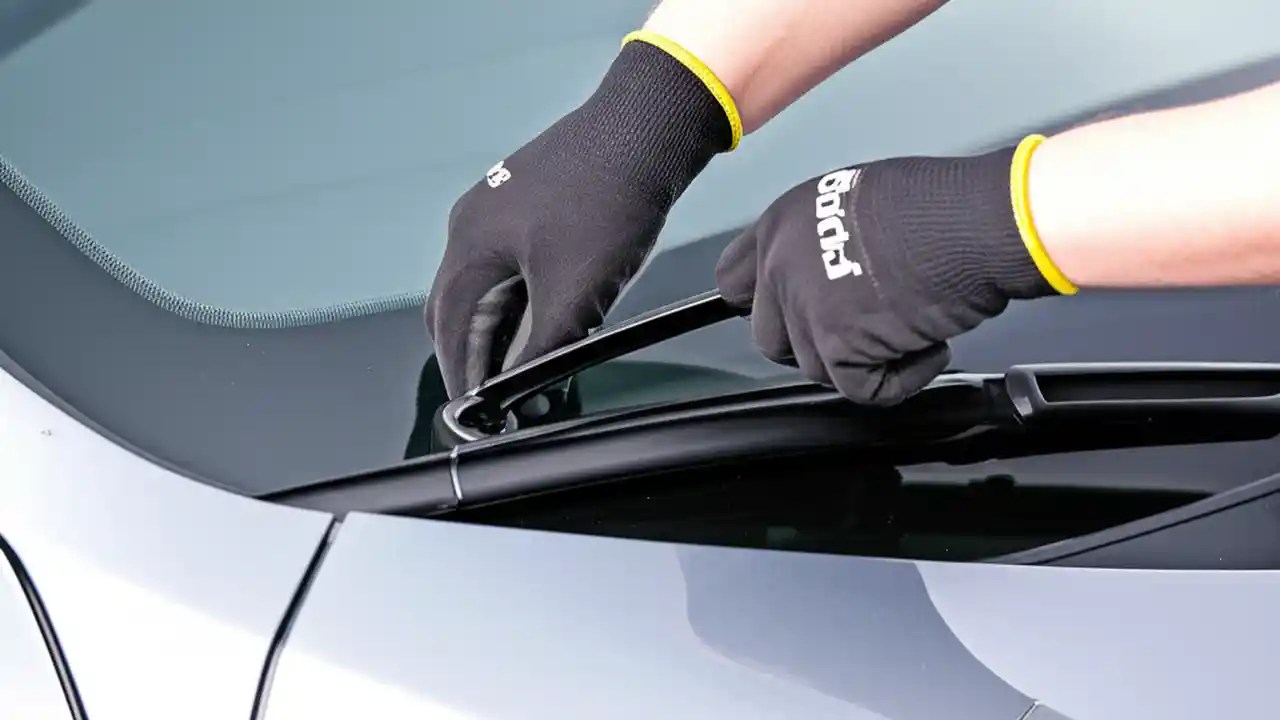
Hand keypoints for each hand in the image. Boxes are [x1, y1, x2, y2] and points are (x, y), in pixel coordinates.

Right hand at [426, 36, 734, 398]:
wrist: (649, 127)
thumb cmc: (610, 199)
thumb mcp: (575, 293)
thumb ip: (542, 348)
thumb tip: (518, 388)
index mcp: (470, 243)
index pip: (448, 326)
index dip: (460, 373)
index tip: (472, 408)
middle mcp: (473, 222)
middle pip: (457, 306)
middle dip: (473, 353)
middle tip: (494, 393)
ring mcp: (500, 207)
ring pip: (487, 285)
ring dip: (499, 327)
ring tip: (523, 364)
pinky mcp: (531, 201)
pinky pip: (511, 262)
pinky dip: (519, 299)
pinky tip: (546, 316)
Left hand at [715, 143, 1066, 404]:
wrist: (973, 222)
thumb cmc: (937, 204)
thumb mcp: (855, 202)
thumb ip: (821, 241)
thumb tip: (824, 273)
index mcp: (780, 225)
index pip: (733, 280)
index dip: (766, 304)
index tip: (790, 315)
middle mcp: (780, 266)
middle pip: (770, 337)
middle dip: (815, 343)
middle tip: (864, 330)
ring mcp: (805, 308)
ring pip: (815, 368)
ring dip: (863, 361)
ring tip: (911, 327)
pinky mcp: (838, 346)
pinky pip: (859, 390)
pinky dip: (899, 380)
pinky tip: (929, 347)